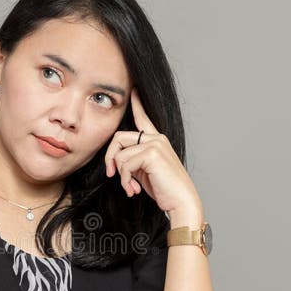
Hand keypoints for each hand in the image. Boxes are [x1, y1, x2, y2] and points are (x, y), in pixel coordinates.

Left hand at [104, 88, 201, 214]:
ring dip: (120, 175)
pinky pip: (124, 163)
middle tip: (111, 174)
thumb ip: (132, 160)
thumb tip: (115, 161)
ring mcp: (155, 144)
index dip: (137, 103)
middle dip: (110, 158)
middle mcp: (157, 138)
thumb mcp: (144, 171)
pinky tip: (134, 190)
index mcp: (157, 140)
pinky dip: (125, 180)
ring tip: (130, 187)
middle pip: (118, 137)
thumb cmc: (164, 190)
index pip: (143, 117)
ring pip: (120, 154)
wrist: (181, 201)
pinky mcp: (152, 153)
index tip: (133, 89)